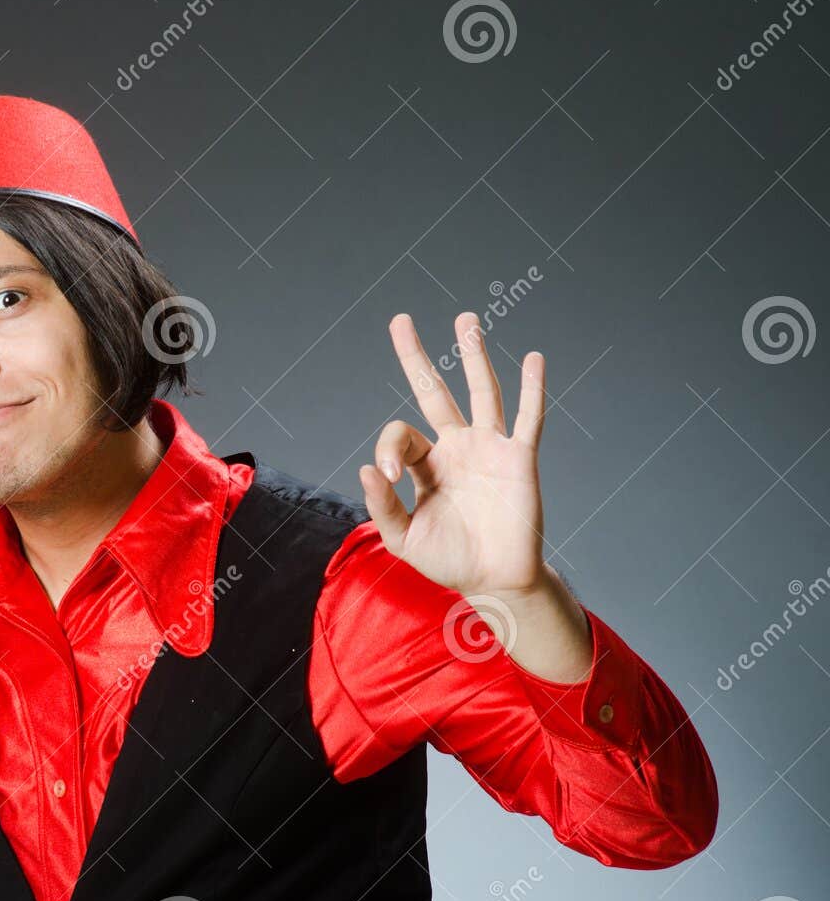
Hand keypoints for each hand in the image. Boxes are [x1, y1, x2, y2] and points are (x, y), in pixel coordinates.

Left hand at [358, 311, 547, 602]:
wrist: (494, 581)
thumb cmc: (448, 560)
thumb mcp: (403, 539)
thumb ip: (382, 506)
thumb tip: (367, 468)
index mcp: (424, 465)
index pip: (400, 435)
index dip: (388, 446)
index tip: (387, 474)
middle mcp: (455, 448)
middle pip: (434, 392)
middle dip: (417, 357)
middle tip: (400, 320)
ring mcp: (488, 449)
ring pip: (481, 392)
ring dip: (473, 355)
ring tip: (464, 319)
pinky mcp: (519, 459)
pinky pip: (528, 418)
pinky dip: (532, 389)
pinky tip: (533, 358)